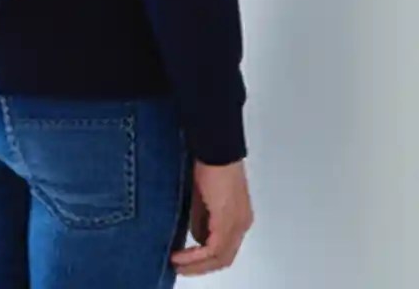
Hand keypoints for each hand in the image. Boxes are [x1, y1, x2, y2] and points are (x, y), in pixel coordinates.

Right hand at [171, 160, 253, 276]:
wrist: (216, 149)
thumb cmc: (210, 164)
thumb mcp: (202, 198)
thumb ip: (201, 219)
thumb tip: (195, 237)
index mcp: (238, 217)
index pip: (224, 248)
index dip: (203, 259)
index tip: (183, 262)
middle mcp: (241, 223)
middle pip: (223, 258)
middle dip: (198, 267)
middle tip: (179, 269)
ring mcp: (237, 223)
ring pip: (220, 258)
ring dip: (196, 265)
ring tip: (176, 265)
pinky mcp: (228, 221)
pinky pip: (214, 250)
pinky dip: (196, 257)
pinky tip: (181, 257)